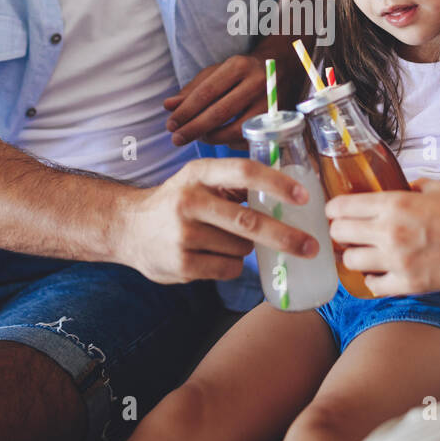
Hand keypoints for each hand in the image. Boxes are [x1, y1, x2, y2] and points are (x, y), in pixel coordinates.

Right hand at [118, 158, 317, 284]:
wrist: (128, 228)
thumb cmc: (177, 202)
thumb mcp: (198, 180)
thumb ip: (234, 184)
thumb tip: (289, 194)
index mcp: (199, 173)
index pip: (244, 172)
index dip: (277, 184)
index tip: (304, 197)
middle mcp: (189, 201)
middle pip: (249, 221)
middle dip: (286, 236)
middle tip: (311, 246)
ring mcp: (183, 235)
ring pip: (241, 248)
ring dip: (247, 248)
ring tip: (224, 240)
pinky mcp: (182, 264)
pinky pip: (229, 268)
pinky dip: (231, 264)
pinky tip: (212, 256)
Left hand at [163, 54, 269, 150]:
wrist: (282, 69)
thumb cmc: (240, 73)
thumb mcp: (216, 73)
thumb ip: (192, 89)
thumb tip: (168, 106)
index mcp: (238, 66)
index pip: (207, 92)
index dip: (186, 111)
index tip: (170, 125)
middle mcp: (256, 82)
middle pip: (220, 112)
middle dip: (194, 129)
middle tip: (176, 140)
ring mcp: (269, 103)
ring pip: (236, 129)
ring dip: (212, 138)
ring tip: (197, 139)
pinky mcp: (276, 121)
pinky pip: (248, 138)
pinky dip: (230, 142)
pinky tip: (218, 140)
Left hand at [327, 178, 439, 296]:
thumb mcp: (436, 186)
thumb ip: (410, 185)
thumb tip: (395, 187)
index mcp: (395, 204)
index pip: (343, 207)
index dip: (334, 209)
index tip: (336, 212)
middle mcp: (390, 232)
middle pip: (340, 234)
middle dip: (340, 232)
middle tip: (348, 233)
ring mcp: (397, 260)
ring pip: (351, 262)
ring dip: (354, 256)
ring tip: (364, 254)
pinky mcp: (407, 284)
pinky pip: (372, 286)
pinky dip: (372, 280)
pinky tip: (380, 272)